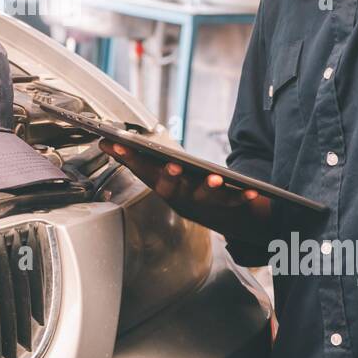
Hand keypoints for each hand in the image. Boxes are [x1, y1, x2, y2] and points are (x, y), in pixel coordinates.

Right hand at [98, 139, 272, 240]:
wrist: (214, 216)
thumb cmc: (179, 187)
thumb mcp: (155, 173)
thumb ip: (132, 158)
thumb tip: (104, 141)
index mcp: (159, 184)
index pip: (140, 169)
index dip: (129, 158)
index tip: (118, 144)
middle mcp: (177, 195)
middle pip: (170, 186)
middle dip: (170, 176)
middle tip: (171, 166)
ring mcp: (200, 202)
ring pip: (202, 197)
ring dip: (207, 188)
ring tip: (215, 179)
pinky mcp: (223, 205)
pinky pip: (233, 202)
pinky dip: (242, 197)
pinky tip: (253, 191)